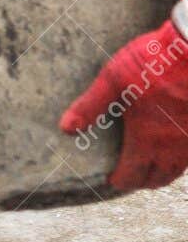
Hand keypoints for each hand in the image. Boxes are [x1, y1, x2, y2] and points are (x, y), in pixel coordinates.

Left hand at [61, 19, 187, 191]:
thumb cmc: (156, 60)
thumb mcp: (114, 78)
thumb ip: (91, 105)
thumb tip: (66, 129)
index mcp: (146, 139)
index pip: (131, 177)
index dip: (118, 181)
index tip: (110, 176)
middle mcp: (172, 145)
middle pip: (157, 179)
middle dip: (140, 181)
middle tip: (129, 174)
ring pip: (178, 169)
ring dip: (163, 172)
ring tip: (152, 165)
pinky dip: (181, 158)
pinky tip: (176, 146)